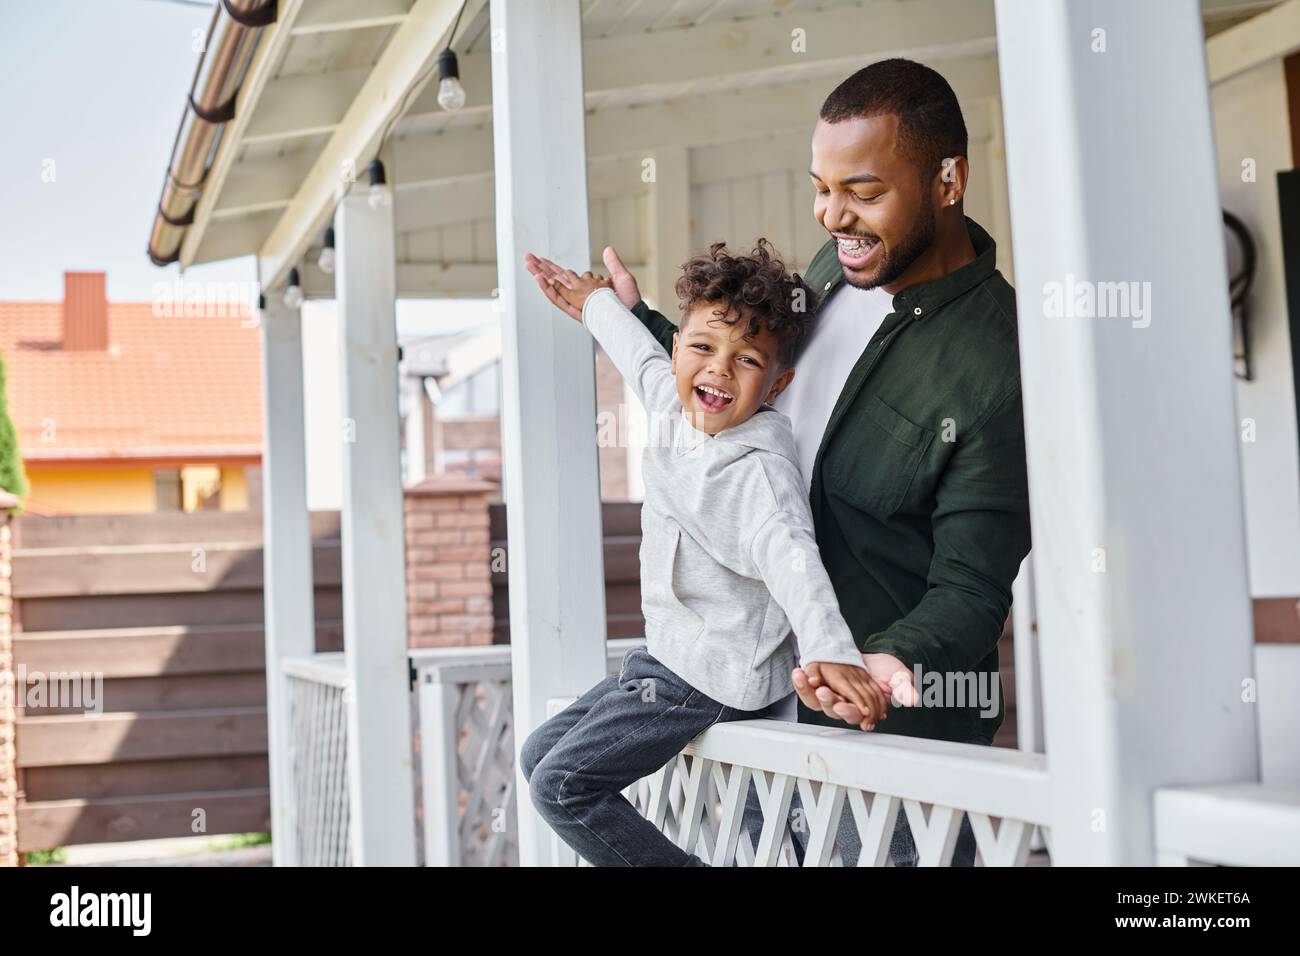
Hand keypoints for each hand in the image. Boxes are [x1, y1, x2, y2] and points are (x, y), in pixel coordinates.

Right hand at [524, 246, 642, 317]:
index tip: (542, 258)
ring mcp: (576, 304)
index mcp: (586, 290)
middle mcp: (579, 297)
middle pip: (555, 281)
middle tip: (527, 257)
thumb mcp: (621, 277)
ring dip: (540, 276)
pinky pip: (559, 300)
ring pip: (553, 289)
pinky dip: (548, 289)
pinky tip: (540, 278)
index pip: (564, 276)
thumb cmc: (630, 302)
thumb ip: (612, 264)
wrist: (634, 316)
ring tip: (528, 265)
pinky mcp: (576, 311)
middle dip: (540, 269)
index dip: (552, 267)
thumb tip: (607, 249)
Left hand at [793, 652, 916, 730]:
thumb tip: (911, 699)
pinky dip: (802, 681)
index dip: (848, 711)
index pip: (854, 713)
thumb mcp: (901, 678)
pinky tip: (797, 672)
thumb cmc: (892, 672)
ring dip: (808, 691)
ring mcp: (835, 693)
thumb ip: (905, 688)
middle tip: (823, 691)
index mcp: (863, 706)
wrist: (880, 656)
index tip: (842, 705)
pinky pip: (810, 685)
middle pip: (833, 709)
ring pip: (818, 700)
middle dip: (827, 701)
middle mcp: (847, 703)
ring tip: (804, 677)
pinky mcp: (825, 682)